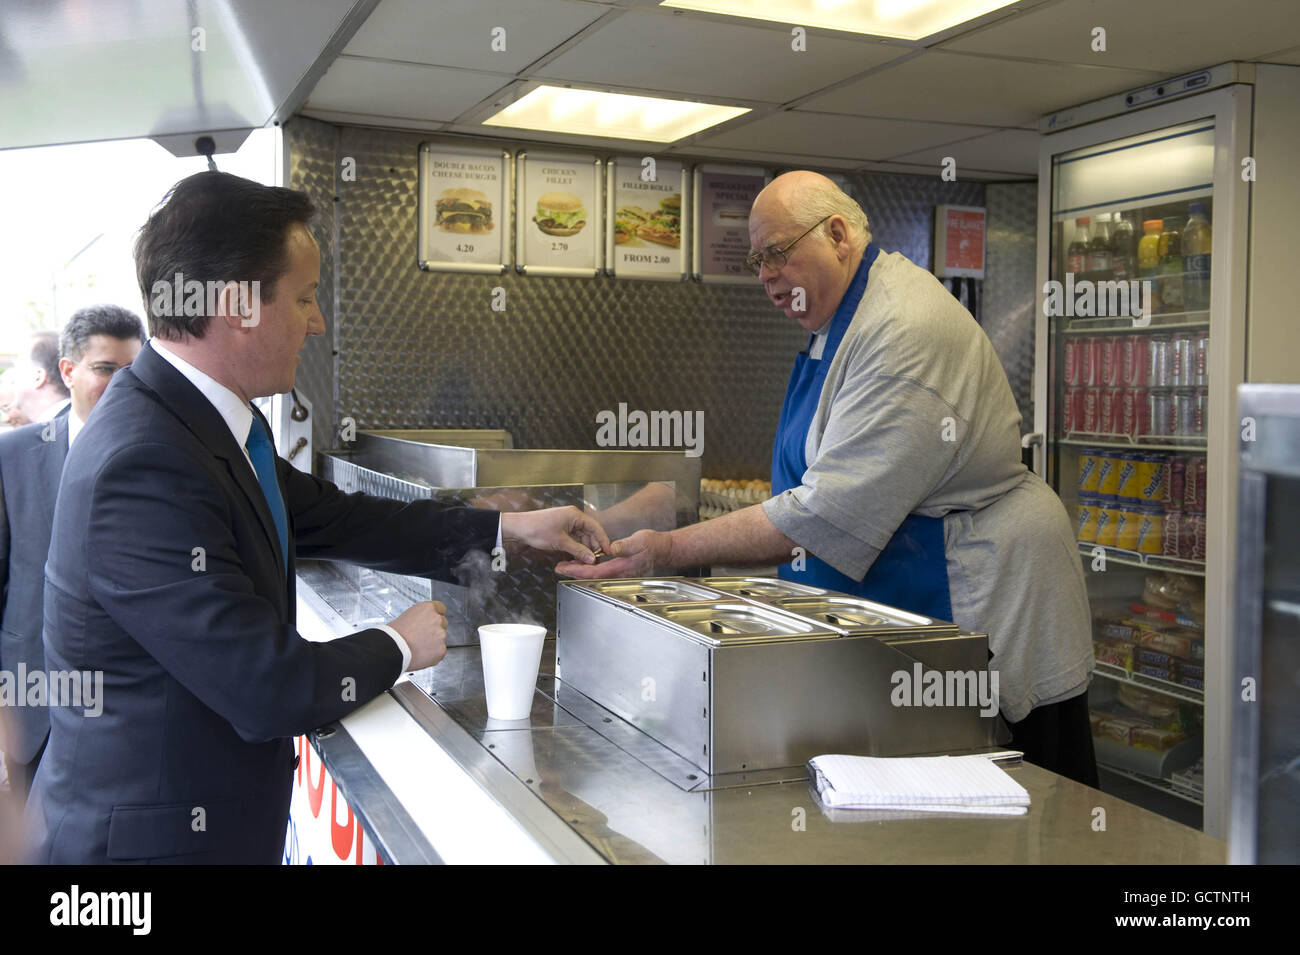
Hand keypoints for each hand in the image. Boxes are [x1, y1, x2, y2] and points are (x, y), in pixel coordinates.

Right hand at [388, 600, 447, 669]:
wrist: (393, 650)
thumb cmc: (394, 634)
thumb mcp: (406, 616)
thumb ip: (420, 617)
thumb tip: (423, 623)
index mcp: (428, 608)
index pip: (441, 608)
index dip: (435, 616)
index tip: (431, 621)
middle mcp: (437, 619)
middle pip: (442, 623)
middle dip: (435, 629)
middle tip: (422, 636)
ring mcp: (441, 635)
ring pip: (441, 638)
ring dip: (434, 642)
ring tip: (418, 647)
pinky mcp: (441, 650)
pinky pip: (439, 651)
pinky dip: (433, 654)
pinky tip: (421, 654)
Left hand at [500, 506, 610, 565]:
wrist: (518, 528)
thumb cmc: (536, 529)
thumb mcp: (560, 542)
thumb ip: (578, 550)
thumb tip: (591, 558)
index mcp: (575, 515)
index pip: (595, 527)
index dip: (603, 540)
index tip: (608, 551)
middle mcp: (573, 517)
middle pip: (589, 533)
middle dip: (593, 547)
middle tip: (595, 561)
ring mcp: (567, 523)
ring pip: (582, 538)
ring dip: (584, 549)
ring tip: (585, 562)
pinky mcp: (561, 529)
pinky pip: (574, 539)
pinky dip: (576, 548)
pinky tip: (577, 557)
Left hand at [556, 528, 673, 578]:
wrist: (664, 549)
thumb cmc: (653, 545)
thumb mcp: (639, 541)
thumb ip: (624, 546)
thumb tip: (611, 549)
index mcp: (620, 567)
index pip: (594, 572)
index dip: (578, 571)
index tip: (565, 568)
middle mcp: (618, 572)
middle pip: (591, 575)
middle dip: (574, 572)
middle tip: (559, 567)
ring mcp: (618, 570)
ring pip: (594, 573)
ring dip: (579, 569)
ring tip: (566, 564)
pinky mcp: (619, 567)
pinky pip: (600, 569)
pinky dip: (589, 565)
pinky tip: (583, 560)